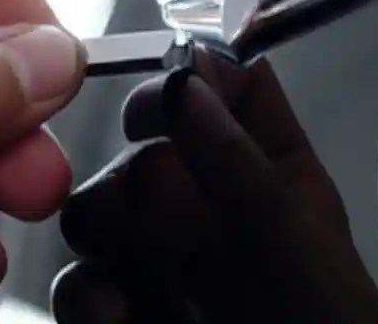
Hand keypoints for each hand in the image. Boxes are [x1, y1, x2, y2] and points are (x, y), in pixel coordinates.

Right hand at [51, 52, 377, 323]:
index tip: (166, 94)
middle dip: (143, 176)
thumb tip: (185, 78)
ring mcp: (165, 264)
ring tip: (140, 269)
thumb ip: (237, 161)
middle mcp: (211, 209)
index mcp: (271, 173)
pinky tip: (123, 315)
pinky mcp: (125, 314)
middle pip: (142, 145)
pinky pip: (80, 284)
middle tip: (166, 213)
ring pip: (96, 208)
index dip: (188, 77)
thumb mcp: (296, 246)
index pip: (220, 86)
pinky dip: (93, 297)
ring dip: (108, 231)